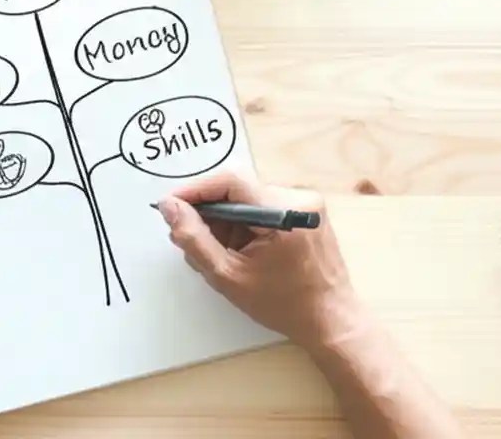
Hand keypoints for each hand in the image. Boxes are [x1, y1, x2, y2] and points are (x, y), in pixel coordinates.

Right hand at [156, 172, 359, 354]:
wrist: (331, 319)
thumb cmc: (283, 305)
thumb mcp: (228, 276)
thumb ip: (194, 239)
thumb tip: (169, 207)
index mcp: (283, 212)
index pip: (230, 181)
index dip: (195, 190)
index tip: (170, 207)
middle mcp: (298, 198)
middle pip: (238, 189)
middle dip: (209, 212)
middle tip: (189, 239)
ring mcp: (306, 202)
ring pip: (248, 198)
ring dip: (227, 220)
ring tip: (220, 253)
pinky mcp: (307, 211)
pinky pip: (264, 206)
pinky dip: (245, 223)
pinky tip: (242, 250)